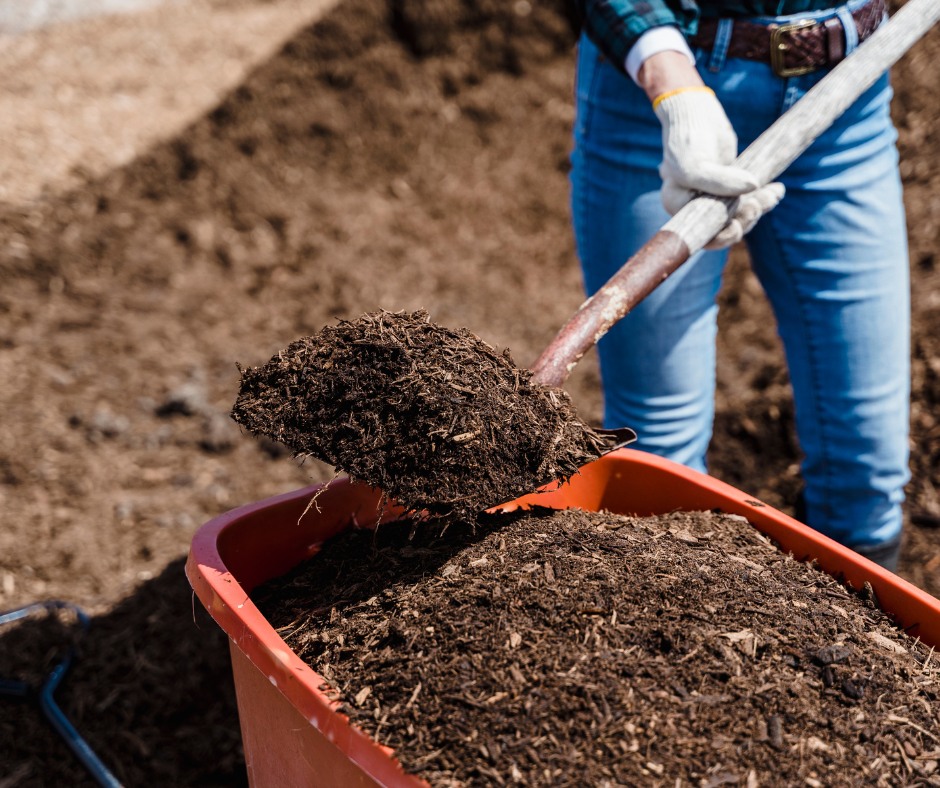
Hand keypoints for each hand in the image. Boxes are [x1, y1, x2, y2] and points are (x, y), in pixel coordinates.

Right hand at [638, 53, 784, 249]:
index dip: (720, 238)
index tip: (737, 227)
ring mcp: (713, 196)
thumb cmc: (688, 139)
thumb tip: (753, 188)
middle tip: (758, 205)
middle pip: (722, 228)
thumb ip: (719, 181)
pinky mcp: (730, 186)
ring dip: (758, 207)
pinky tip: (777, 190)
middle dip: (744, 220)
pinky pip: (749, 199)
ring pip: (739, 215)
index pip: (700, 235)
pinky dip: (764, 197)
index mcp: (678, 206)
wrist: (696, 113)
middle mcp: (694, 206)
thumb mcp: (696, 164)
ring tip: (773, 194)